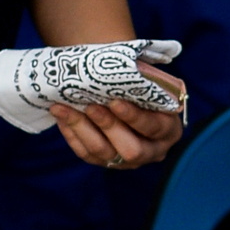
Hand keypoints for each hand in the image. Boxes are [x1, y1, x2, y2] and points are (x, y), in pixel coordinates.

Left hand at [47, 61, 186, 169]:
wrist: (124, 92)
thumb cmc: (139, 83)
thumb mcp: (148, 79)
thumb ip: (140, 77)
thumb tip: (119, 67)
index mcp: (169, 130)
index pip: (153, 128)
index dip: (134, 117)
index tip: (114, 101)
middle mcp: (152, 151)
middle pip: (131, 150)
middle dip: (108, 127)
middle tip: (90, 106)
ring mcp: (127, 161)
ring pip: (103, 153)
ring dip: (82, 129)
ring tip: (64, 108)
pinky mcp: (105, 161)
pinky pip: (86, 154)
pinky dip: (72, 135)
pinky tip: (61, 116)